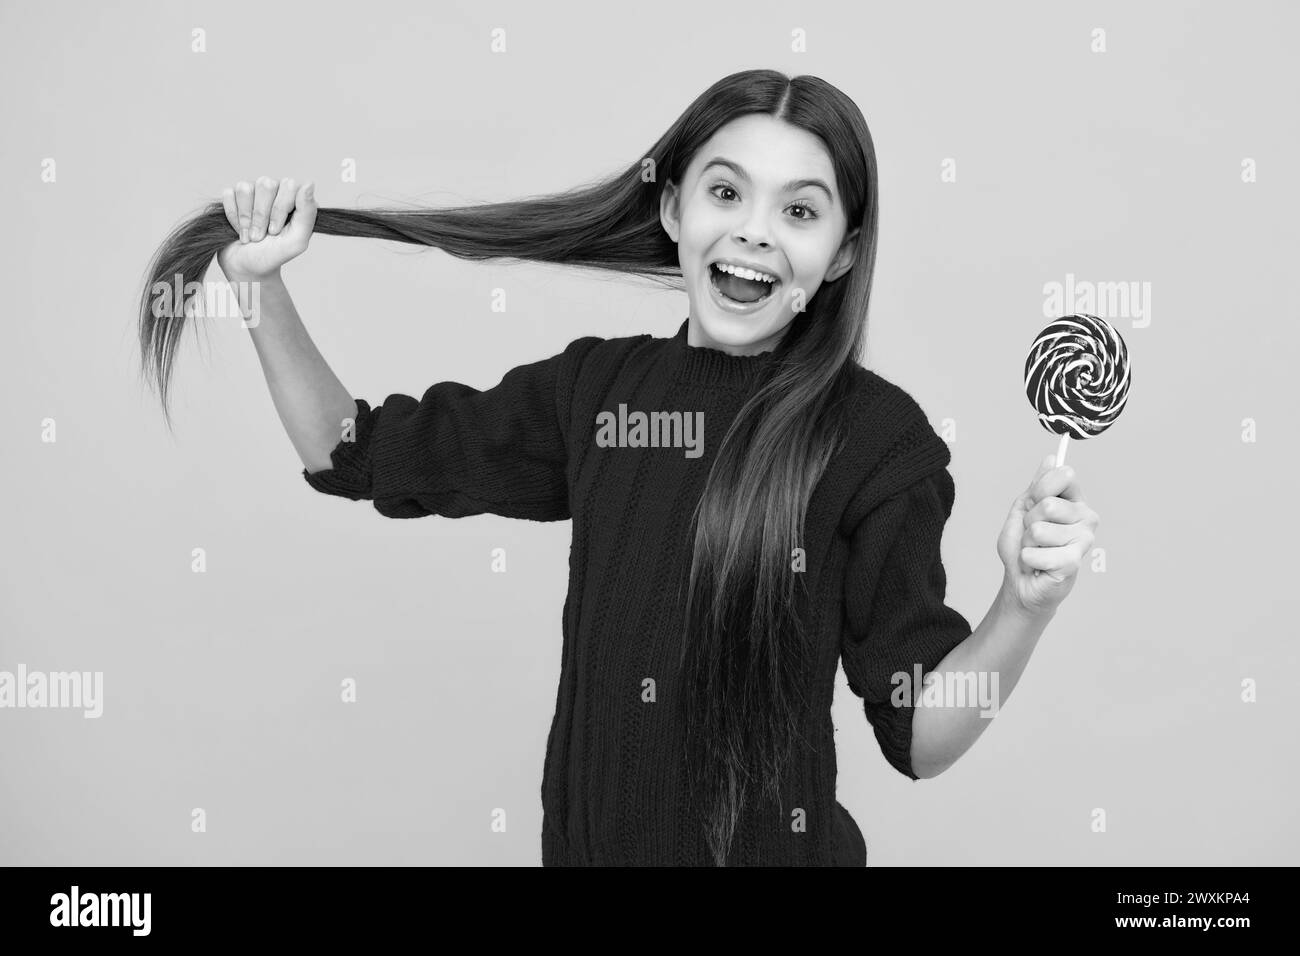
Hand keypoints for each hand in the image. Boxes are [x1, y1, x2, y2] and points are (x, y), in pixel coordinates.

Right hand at [216, 176, 316, 280]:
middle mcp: (276, 191)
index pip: (289, 185)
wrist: (247, 267)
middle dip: (261, 215)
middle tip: (261, 236)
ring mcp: (254, 192)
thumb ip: (308, 213)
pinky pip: (229, 194)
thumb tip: (309, 184)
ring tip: (250, 234)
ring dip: (246, 217)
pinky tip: (238, 228)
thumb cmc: (274, 255)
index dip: (279, 208)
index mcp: (295, 199)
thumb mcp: (297, 240)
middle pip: (266, 184)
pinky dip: (233, 216)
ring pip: (246, 188)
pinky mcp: (233, 196)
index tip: (276, 230)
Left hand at [996, 454, 1100, 617]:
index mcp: (1075, 501)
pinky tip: (1038, 565)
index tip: (1033, 504)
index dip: (1038, 490)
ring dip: (1027, 543)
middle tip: (1032, 535)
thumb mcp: (1024, 509)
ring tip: (1036, 550)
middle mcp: (1086, 518)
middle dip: (1028, 521)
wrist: (1021, 581)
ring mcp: (1083, 540)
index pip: (1063, 476)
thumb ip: (1038, 485)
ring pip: (1038, 531)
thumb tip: (1052, 458)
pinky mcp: (1073, 562)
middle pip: (1047, 505)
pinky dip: (1028, 560)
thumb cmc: (1024, 545)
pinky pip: (1036, 554)